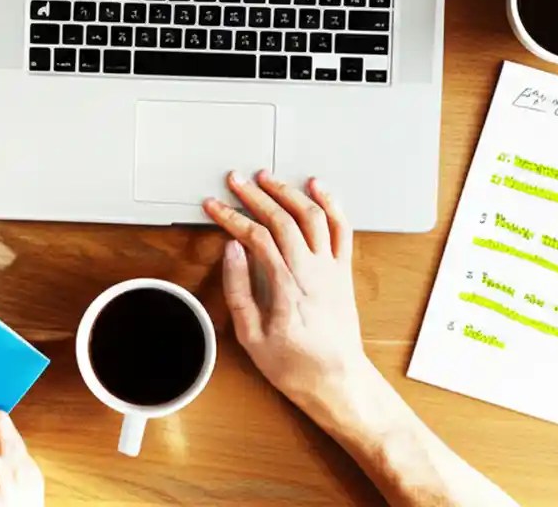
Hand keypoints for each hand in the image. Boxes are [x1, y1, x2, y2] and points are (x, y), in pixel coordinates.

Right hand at [203, 171, 371, 417]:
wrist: (336, 380)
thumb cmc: (294, 365)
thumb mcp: (251, 337)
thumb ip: (239, 290)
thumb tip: (232, 252)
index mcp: (285, 288)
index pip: (255, 237)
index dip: (230, 217)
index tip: (214, 206)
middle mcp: (312, 272)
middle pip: (282, 219)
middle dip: (254, 195)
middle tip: (235, 181)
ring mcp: (331, 269)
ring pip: (312, 216)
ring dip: (288, 192)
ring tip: (268, 178)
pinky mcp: (343, 271)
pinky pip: (341, 228)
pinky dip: (330, 204)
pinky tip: (317, 188)